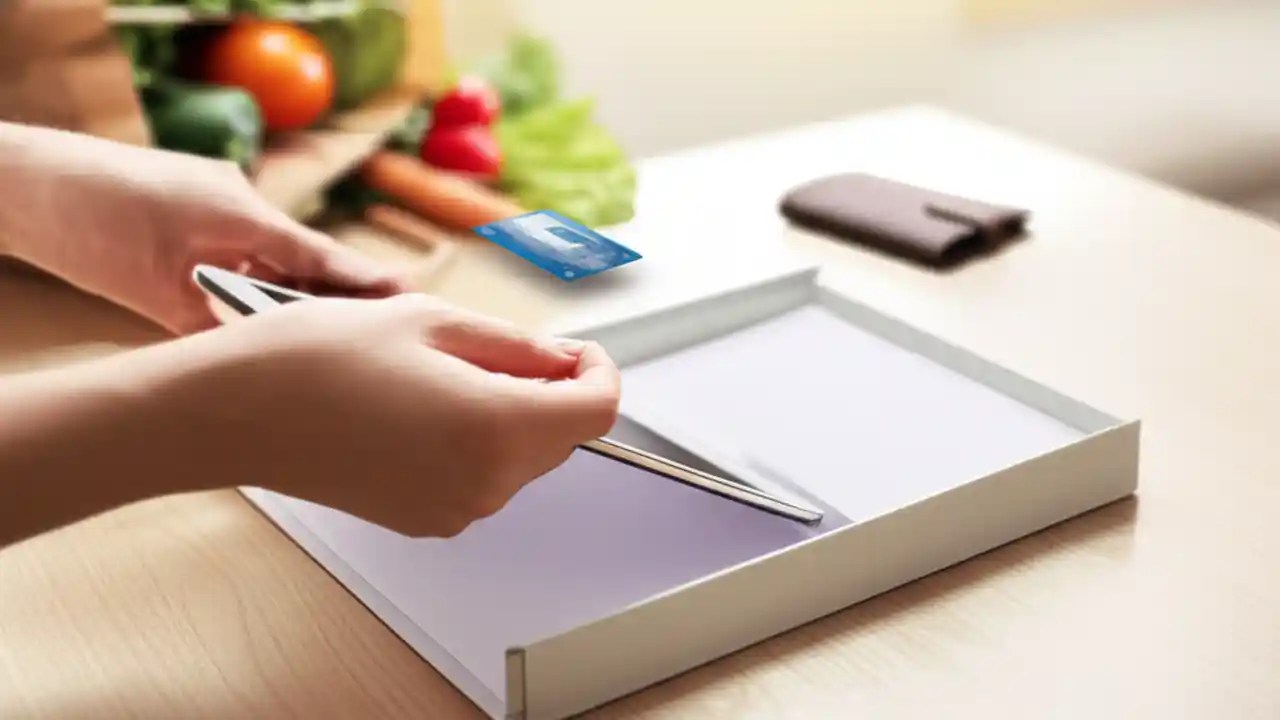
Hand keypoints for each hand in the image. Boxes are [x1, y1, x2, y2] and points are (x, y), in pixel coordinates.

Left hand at [0, 122, 406, 334]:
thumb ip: (214, 322)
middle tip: (368, 333)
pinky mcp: (195, 204)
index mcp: (241, 215)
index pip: (319, 258)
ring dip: (285, 291)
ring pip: (271, 256)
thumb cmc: (86, 227)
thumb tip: (256, 351)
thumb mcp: (154, 293)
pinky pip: (242, 247)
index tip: (409, 300)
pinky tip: (255, 309)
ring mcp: (217, 198)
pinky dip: (252, 276)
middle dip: (328, 297)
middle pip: (301, 259)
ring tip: (314, 335)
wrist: (25, 184)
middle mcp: (238, 202)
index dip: (365, 284)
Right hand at [160, 293, 620, 536]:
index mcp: (496, 427)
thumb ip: (515, 345)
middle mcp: (484, 484)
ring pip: (521, 456)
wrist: (232, 412)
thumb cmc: (316, 357)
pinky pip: (480, 477)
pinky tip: (421, 407)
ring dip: (508, 413)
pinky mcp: (423, 519)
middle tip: (496, 347)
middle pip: (562, 436)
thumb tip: (564, 359)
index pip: (597, 409)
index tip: (574, 349)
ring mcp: (453, 510)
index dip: (597, 370)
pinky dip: (474, 441)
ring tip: (442, 371)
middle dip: (549, 388)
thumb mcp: (431, 320)